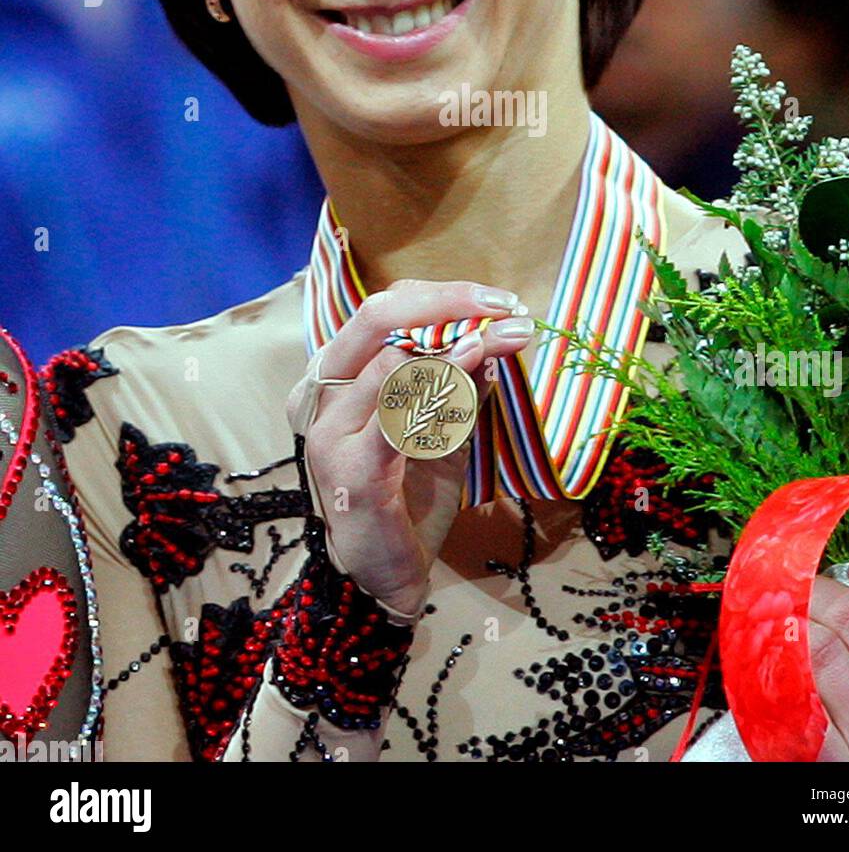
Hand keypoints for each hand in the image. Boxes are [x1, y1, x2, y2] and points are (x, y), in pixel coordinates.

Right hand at [286, 279, 532, 617]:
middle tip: (506, 306)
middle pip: (375, 317)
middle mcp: (321, 394)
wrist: (387, 573)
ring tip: (505, 341)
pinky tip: (472, 370)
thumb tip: (495, 335)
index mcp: (335, 375)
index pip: (383, 311)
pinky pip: (397, 417)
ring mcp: (330, 431)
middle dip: (446, 302)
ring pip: (391, 362)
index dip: (441, 295)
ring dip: (458, 347)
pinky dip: (438, 389)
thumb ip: (459, 382)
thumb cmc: (408, 493)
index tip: (500, 300)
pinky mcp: (351, 470)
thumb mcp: (441, 426)